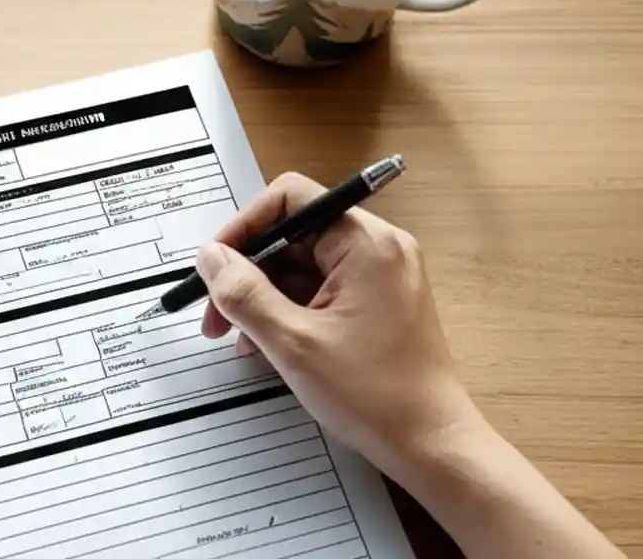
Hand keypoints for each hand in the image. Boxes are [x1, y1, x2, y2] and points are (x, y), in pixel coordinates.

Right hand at [195, 174, 626, 558]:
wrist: (431, 445)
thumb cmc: (375, 395)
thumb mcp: (292, 342)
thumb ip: (243, 293)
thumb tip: (210, 257)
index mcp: (365, 243)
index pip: (290, 198)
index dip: (243, 227)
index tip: (214, 265)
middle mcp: (378, 248)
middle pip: (293, 235)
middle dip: (247, 272)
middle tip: (215, 316)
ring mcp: (381, 275)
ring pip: (302, 266)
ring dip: (263, 297)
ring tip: (240, 339)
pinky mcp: (379, 302)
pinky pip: (321, 289)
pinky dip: (289, 310)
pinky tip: (267, 344)